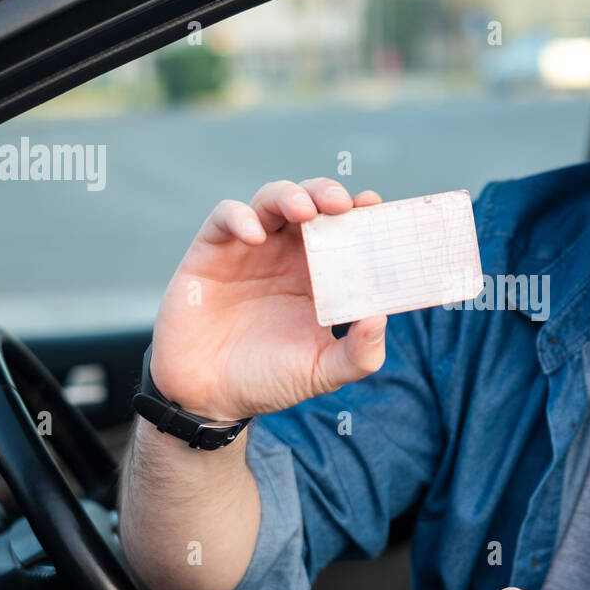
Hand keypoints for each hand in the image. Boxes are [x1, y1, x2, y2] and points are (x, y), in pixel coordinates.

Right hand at [150, 178, 386, 418]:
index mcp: (319, 276)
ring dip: (290, 195)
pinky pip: (225, 218)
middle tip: (343, 204)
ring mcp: (248, 248)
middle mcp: (286, 255)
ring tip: (305, 210)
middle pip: (312, 203)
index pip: (344, 230)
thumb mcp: (322, 372)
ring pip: (271, 199)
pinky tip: (255, 237)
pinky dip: (240, 217)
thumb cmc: (267, 380)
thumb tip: (380, 318)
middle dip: (328, 193)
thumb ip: (359, 354)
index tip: (376, 207)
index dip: (360, 213)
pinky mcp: (211, 251)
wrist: (209, 396)